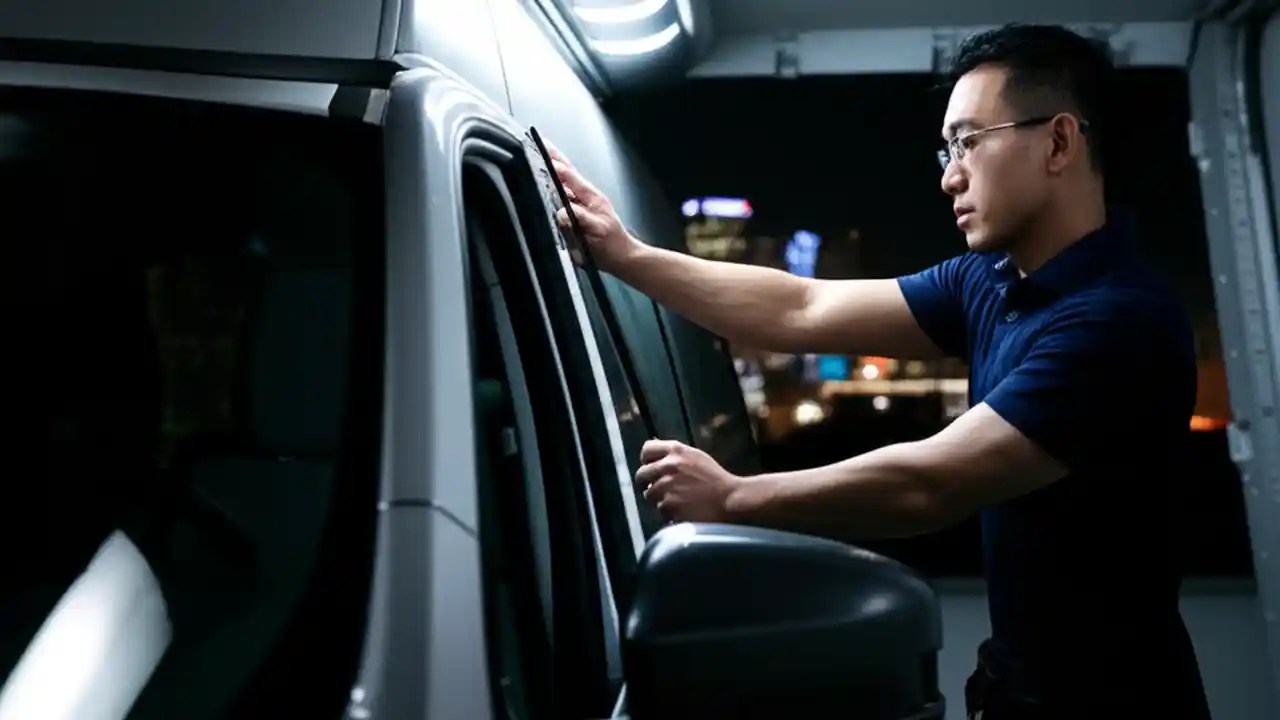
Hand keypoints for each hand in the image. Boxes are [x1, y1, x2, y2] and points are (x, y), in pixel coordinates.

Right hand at [544, 141, 637, 272]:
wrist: (620, 258)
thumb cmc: (612, 245)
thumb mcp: (598, 229)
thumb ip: (580, 218)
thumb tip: (561, 212)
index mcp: (590, 196)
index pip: (569, 174)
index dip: (555, 163)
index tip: (542, 150)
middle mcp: (583, 198)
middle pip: (566, 173)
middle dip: (554, 157)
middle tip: (541, 143)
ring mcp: (579, 206)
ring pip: (562, 184)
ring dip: (552, 170)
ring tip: (540, 158)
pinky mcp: (575, 217)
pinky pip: (560, 199)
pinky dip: (552, 189)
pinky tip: (545, 186)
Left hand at [635, 439, 742, 522]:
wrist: (730, 499)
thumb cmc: (715, 479)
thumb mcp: (696, 457)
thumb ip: (676, 456)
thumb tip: (655, 458)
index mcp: (677, 450)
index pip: (647, 449)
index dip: (647, 459)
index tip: (651, 467)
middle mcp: (668, 465)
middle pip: (641, 474)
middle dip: (648, 482)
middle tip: (658, 488)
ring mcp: (667, 486)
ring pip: (649, 494)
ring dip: (660, 498)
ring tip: (677, 500)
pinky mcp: (668, 504)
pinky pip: (659, 509)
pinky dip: (669, 511)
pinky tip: (682, 509)